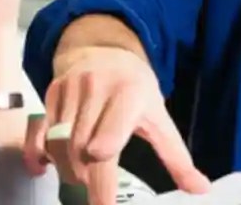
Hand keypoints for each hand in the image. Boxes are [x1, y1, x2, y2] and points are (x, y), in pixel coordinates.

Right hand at [23, 46, 210, 204]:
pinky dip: (40, 155)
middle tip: (97, 191)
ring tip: (81, 177)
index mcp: (129, 95)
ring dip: (67, 170)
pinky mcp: (51, 92)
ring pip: (59, 144)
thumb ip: (176, 156)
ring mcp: (70, 89)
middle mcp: (96, 88)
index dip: (102, 174)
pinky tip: (45, 167)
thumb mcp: (159, 116)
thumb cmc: (136, 88)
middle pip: (81, 148)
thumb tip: (200, 189)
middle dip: (86, 178)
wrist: (103, 49)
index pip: (109, 139)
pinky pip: (40, 133)